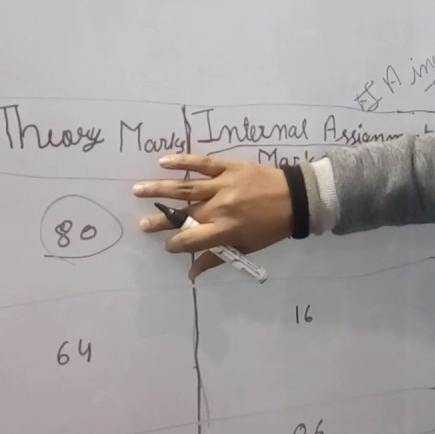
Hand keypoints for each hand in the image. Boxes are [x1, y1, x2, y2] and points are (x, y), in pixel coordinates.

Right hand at [132, 154, 293, 280]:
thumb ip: (218, 257)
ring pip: (185, 188)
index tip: (168, 244)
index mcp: (225, 229)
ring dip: (159, 189)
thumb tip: (192, 272)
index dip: (176, 245)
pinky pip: (201, 163)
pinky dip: (182, 161)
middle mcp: (220, 207)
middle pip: (183, 215)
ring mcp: (222, 185)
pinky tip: (163, 162)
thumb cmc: (271, 226)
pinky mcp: (228, 166)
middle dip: (160, 221)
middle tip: (142, 224)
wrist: (296, 198)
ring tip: (138, 190)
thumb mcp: (248, 246)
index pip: (191, 240)